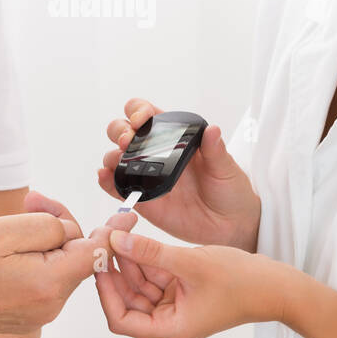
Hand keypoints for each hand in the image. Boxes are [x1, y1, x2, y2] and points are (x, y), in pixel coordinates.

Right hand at [0, 190, 111, 334]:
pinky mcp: (30, 315)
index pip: (96, 253)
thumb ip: (50, 227)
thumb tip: (71, 233)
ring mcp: (41, 313)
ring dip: (45, 241)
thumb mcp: (8, 230)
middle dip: (60, 226)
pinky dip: (37, 259)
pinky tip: (12, 247)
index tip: (128, 213)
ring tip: (14, 220)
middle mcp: (52, 305)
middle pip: (76, 255)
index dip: (112, 230)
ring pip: (60, 266)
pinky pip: (46, 279)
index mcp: (50, 284)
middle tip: (31, 201)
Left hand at [93, 226, 292, 337]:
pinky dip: (145, 259)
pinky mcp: (183, 290)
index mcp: (170, 329)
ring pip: (139, 286)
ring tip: (117, 235)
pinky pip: (154, 276)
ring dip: (128, 262)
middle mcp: (169, 321)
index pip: (122, 320)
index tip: (99, 265)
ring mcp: (176, 305)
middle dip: (115, 272)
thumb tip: (117, 240)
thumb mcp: (191, 263)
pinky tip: (135, 239)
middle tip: (103, 242)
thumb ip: (151, 252)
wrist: (276, 285)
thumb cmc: (242, 283)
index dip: (106, 293)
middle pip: (128, 301)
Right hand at [98, 98, 260, 249]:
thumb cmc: (230, 191)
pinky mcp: (142, 200)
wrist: (231, 226)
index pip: (147, 114)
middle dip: (119, 130)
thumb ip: (216, 151)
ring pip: (115, 158)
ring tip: (117, 161)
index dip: (138, 111)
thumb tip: (213, 130)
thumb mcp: (226, 168)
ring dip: (111, 156)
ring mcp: (145, 176)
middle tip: (127, 140)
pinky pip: (117, 188)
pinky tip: (104, 177)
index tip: (143, 119)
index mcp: (174, 138)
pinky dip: (106, 181)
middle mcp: (154, 154)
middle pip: (123, 131)